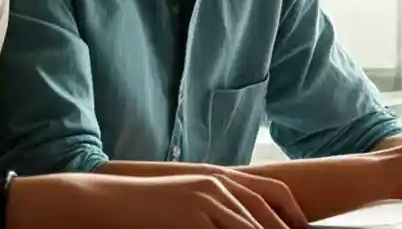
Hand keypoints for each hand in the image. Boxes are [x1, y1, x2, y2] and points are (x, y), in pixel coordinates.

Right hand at [17, 172, 307, 228]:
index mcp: (219, 178)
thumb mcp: (188, 198)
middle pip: (266, 213)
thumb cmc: (147, 205)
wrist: (110, 200)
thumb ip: (215, 208)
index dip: (291, 212)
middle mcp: (218, 186)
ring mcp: (205, 201)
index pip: (270, 192)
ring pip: (249, 228)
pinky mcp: (191, 219)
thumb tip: (236, 222)